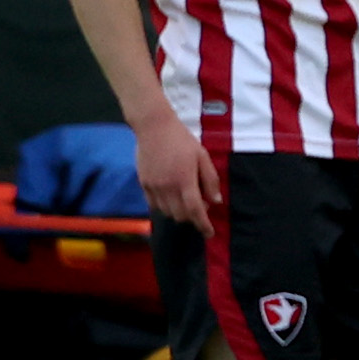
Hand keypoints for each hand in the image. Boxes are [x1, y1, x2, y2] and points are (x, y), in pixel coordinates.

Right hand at [132, 107, 222, 231]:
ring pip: (167, 212)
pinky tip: (170, 195)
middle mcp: (167, 188)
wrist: (153, 126)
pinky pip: (154, 205)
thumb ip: (210, 179)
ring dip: (178, 212)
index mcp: (184, 180)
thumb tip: (215, 201)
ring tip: (184, 198)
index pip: (195, 210)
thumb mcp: (202, 155)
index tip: (209, 233)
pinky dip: (165, 206)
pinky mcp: (143, 184)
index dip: (203, 225)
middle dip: (192, 216)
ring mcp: (153, 187)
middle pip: (181, 215)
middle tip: (200, 204)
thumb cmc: (181, 139)